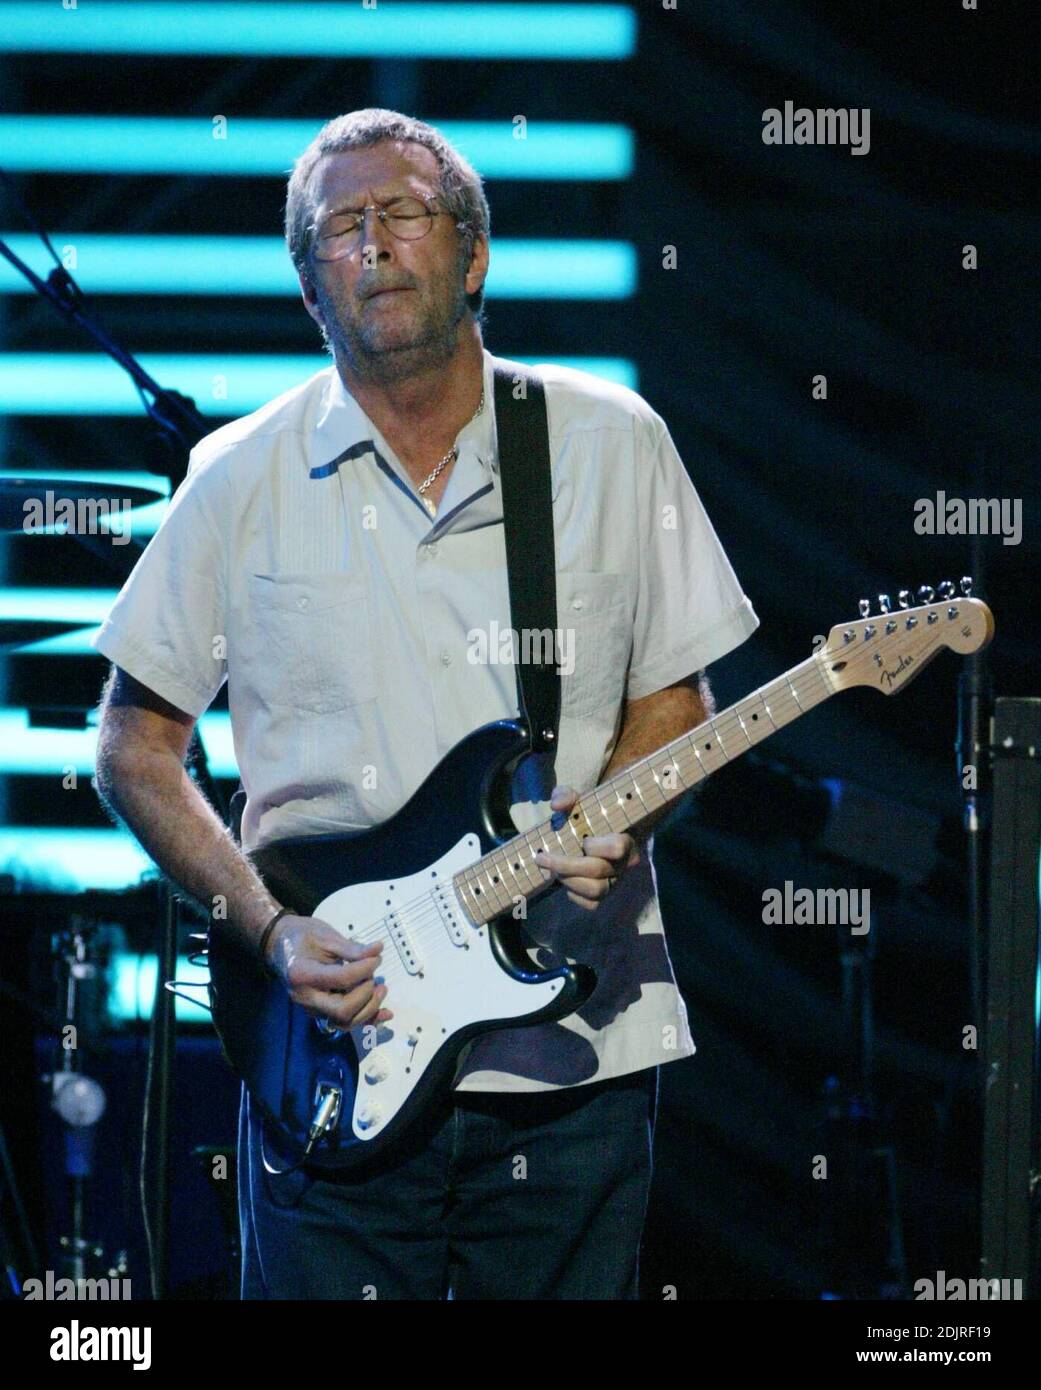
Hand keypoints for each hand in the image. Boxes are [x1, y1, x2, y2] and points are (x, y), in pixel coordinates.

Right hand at [264, 914, 392, 1028]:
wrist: (281, 946)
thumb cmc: (303, 937)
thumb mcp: (326, 937)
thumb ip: (352, 948)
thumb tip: (378, 950)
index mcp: (302, 973)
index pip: (340, 979)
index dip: (364, 969)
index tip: (376, 958)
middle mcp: (305, 997)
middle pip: (342, 1011)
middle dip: (366, 995)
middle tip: (374, 978)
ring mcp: (311, 1008)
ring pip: (344, 1022)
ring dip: (369, 1009)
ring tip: (381, 988)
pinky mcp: (320, 1012)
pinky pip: (345, 1023)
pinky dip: (368, 1020)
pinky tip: (386, 1013)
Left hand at [532, 785, 640, 911]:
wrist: (598, 832)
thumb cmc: (589, 815)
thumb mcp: (578, 800)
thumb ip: (567, 796)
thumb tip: (556, 805)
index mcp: (625, 838)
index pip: (618, 847)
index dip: (596, 846)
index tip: (582, 839)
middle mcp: (624, 864)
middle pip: (598, 871)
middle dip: (565, 866)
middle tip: (541, 858)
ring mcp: (615, 881)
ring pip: (596, 891)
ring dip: (568, 881)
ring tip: (551, 870)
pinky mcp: (604, 895)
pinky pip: (591, 904)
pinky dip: (574, 895)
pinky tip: (563, 881)